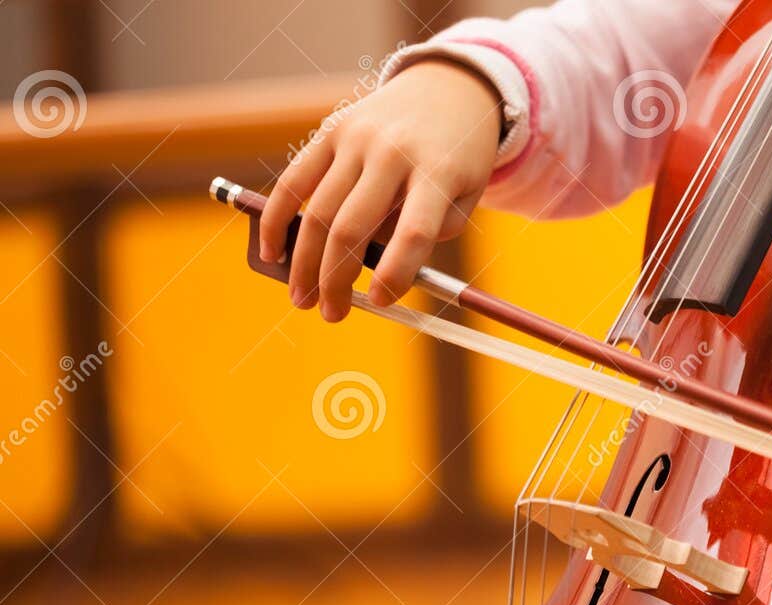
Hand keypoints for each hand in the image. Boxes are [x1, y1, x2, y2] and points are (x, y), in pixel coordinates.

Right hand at [259, 60, 503, 321]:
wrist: (448, 88)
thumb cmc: (458, 158)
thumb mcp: (464, 197)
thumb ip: (426, 234)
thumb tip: (369, 273)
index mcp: (438, 172)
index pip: (413, 232)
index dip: (395, 274)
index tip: (380, 303)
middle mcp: (392, 153)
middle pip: (352, 226)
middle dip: (336, 279)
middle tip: (332, 314)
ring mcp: (356, 139)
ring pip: (317, 210)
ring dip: (305, 261)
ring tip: (303, 299)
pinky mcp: (330, 132)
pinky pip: (294, 180)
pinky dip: (276, 218)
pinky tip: (272, 251)